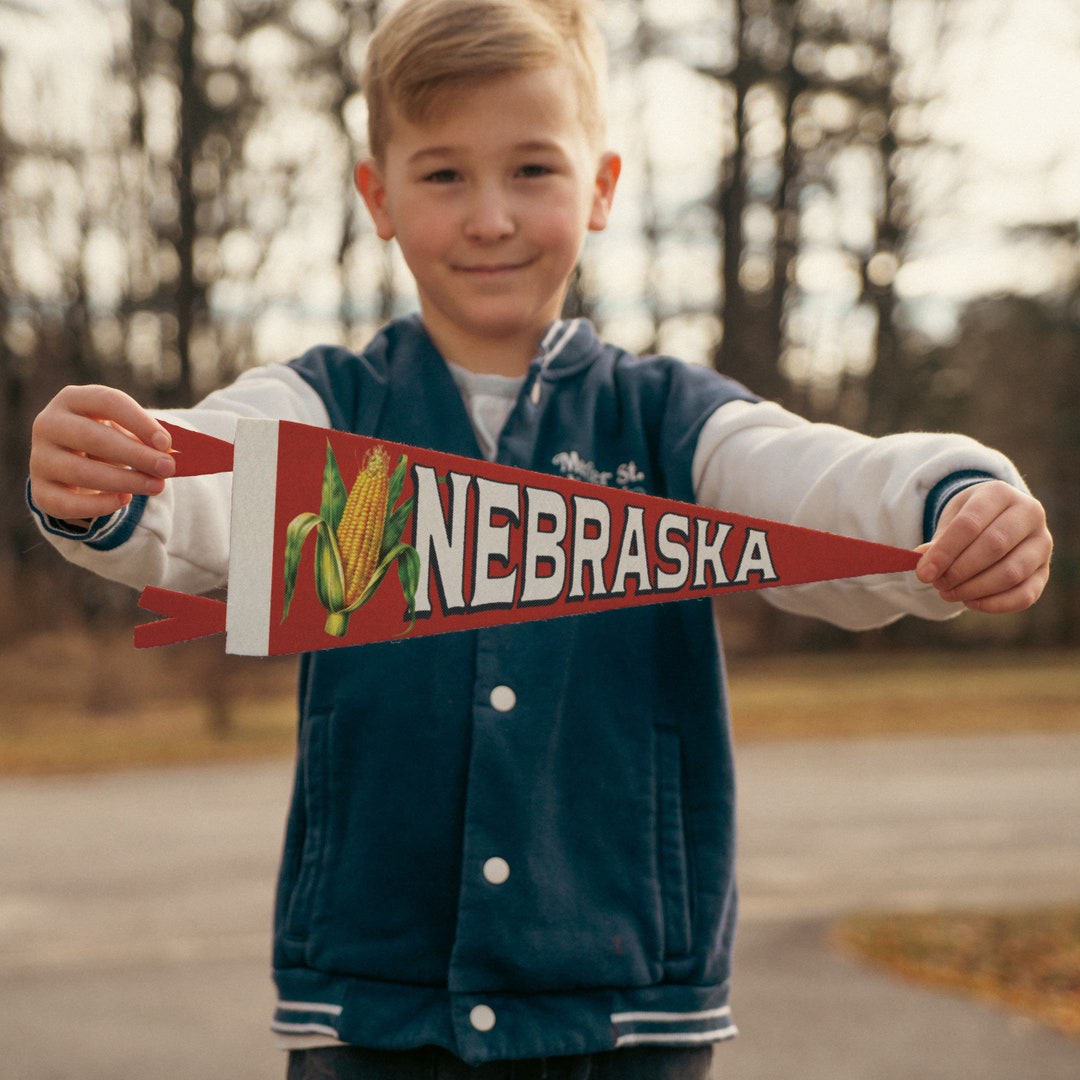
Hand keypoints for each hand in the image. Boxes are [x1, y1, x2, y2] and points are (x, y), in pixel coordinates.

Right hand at [29, 385, 175, 523]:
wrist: (75, 464)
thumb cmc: (110, 441)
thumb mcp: (127, 431)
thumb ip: (147, 439)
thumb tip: (171, 454)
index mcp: (73, 399)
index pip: (107, 401)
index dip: (139, 422)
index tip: (166, 443)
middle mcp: (49, 424)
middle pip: (92, 437)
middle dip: (136, 455)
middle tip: (168, 468)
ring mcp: (40, 458)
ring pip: (80, 472)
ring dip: (124, 481)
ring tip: (156, 486)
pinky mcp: (40, 490)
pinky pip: (66, 503)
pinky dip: (99, 504)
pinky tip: (124, 499)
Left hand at [915, 480, 1051, 613]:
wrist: (999, 518)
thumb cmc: (970, 519)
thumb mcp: (950, 520)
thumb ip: (938, 540)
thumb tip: (922, 561)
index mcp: (999, 494)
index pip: (969, 524)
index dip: (944, 552)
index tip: (923, 573)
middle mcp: (1029, 514)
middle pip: (993, 546)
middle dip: (959, 571)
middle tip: (937, 584)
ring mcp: (1042, 544)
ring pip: (1011, 573)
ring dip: (975, 589)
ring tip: (948, 593)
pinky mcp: (1045, 571)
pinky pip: (1025, 594)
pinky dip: (996, 604)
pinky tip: (970, 603)